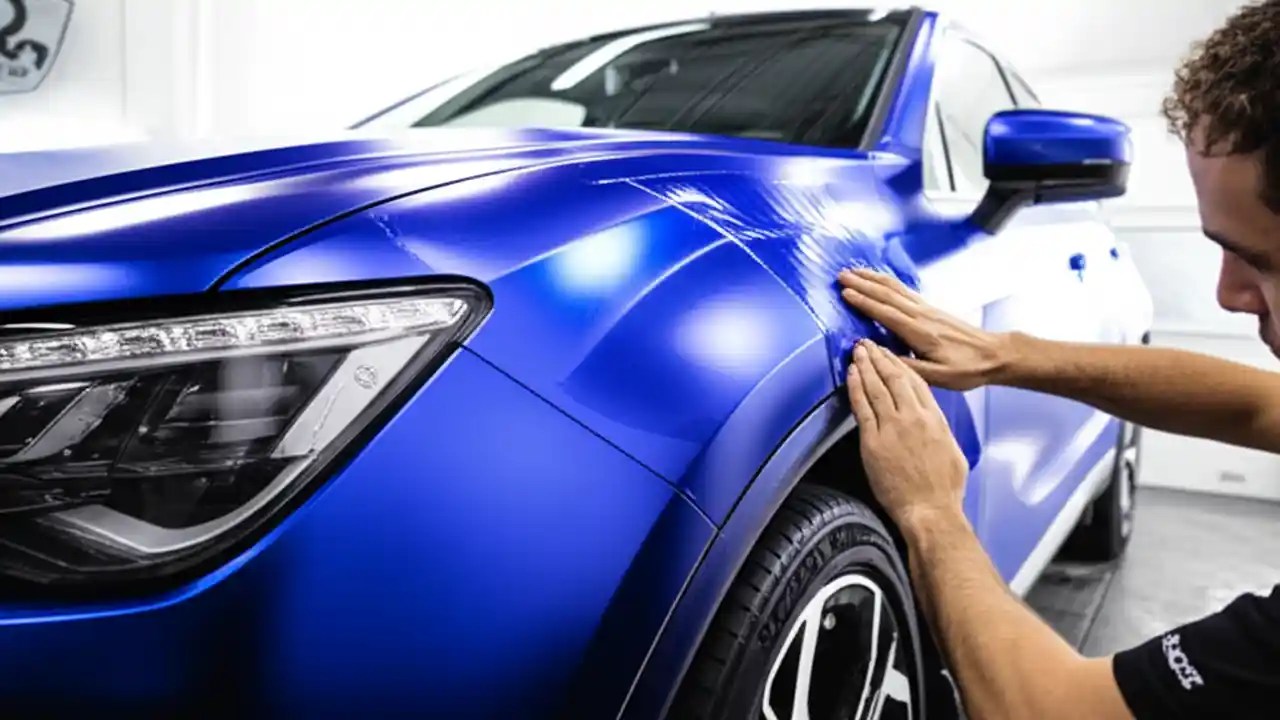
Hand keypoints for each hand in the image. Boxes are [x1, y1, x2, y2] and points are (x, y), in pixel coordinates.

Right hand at [839, 268, 1007, 390]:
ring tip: (854, 271)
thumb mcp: (937, 377)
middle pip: (888, 294)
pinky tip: (879, 279)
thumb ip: (906, 366)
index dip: (865, 302)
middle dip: (863, 283)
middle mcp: (921, 315)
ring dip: (873, 278)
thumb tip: (878, 354)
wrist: (993, 354)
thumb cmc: (966, 369)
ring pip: (895, 289)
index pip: (887, 313)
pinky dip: (888, 282)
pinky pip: (904, 291)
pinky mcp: (930, 308)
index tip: (845, 292)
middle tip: (841, 275)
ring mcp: (926, 309)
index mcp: (920, 333)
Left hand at [847, 340, 968, 532]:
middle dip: (880, 357)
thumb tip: (934, 424)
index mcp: (934, 419)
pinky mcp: (874, 441)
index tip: (891, 355)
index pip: (916, 382)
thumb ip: (940, 431)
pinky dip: (856, 387)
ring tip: (858, 351)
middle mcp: (914, 418)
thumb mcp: (953, 453)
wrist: (930, 511)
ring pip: (877, 387)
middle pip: (895, 377)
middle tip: (869, 343)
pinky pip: (862, 407)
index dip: (901, 364)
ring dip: (866, 365)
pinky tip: (851, 374)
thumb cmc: (943, 490)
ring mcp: (893, 428)